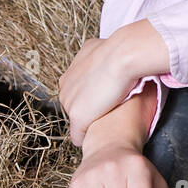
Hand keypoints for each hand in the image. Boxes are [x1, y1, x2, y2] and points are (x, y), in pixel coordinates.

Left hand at [58, 21, 169, 146]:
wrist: (123, 55)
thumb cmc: (120, 52)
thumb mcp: (102, 50)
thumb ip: (97, 58)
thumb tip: (103, 54)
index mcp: (70, 72)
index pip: (79, 91)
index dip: (95, 96)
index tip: (109, 97)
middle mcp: (65, 86)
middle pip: (76, 106)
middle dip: (91, 109)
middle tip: (112, 108)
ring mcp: (69, 102)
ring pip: (78, 120)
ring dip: (91, 122)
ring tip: (109, 121)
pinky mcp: (78, 117)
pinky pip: (78, 136)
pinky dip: (87, 138)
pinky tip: (99, 138)